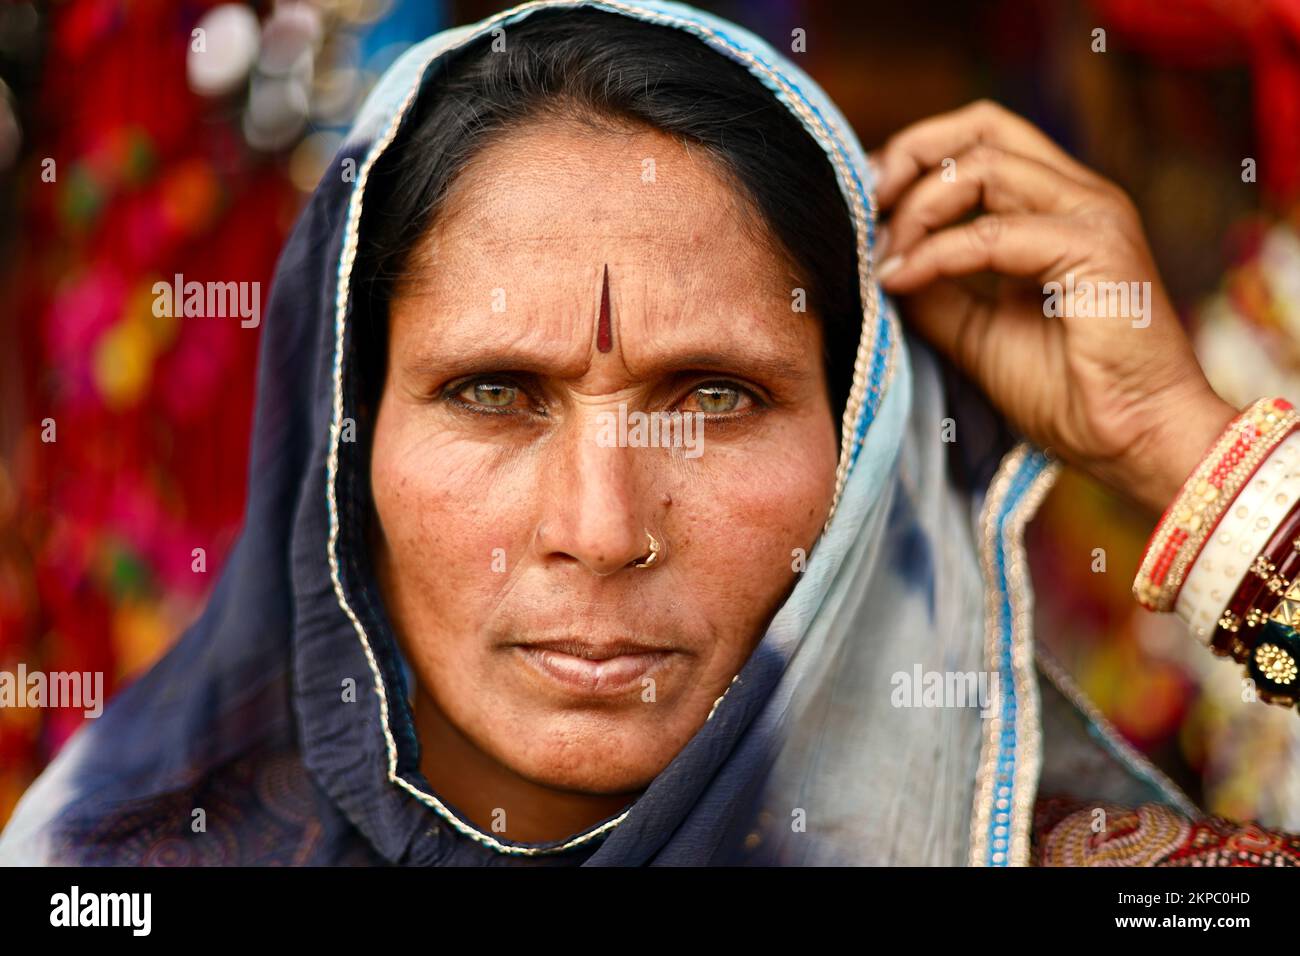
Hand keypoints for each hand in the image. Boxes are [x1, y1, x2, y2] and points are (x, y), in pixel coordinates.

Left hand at [870, 100, 1236, 514]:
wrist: (1135, 440)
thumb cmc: (1069, 392)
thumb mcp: (975, 331)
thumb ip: (933, 289)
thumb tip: (879, 261)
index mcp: (1056, 207)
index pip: (980, 141)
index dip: (915, 159)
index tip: (866, 205)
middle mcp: (1078, 196)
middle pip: (982, 128)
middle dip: (911, 155)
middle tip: (864, 204)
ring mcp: (1092, 214)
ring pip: (982, 166)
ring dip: (917, 209)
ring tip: (883, 258)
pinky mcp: (1095, 247)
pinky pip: (991, 234)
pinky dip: (935, 254)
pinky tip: (901, 281)